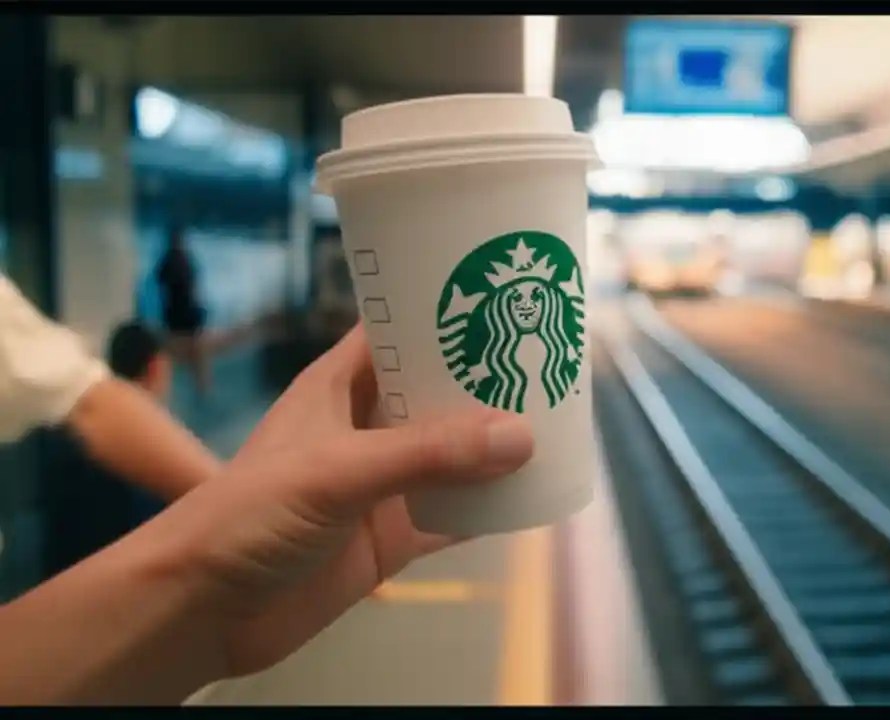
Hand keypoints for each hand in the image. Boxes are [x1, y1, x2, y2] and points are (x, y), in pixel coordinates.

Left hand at [154, 324, 533, 677]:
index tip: (507, 295)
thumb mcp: (337, 471)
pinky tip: (533, 497)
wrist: (200, 611)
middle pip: (437, 392)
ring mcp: (380, 486)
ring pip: (452, 455)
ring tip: (559, 424)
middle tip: (553, 363)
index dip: (446, 311)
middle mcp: (365, 428)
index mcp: (338, 387)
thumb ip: (427, 453)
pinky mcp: (390, 537)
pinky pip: (453, 515)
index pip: (398, 330)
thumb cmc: (248, 516)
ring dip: (496, 446)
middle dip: (488, 381)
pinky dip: (489, 509)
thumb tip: (522, 435)